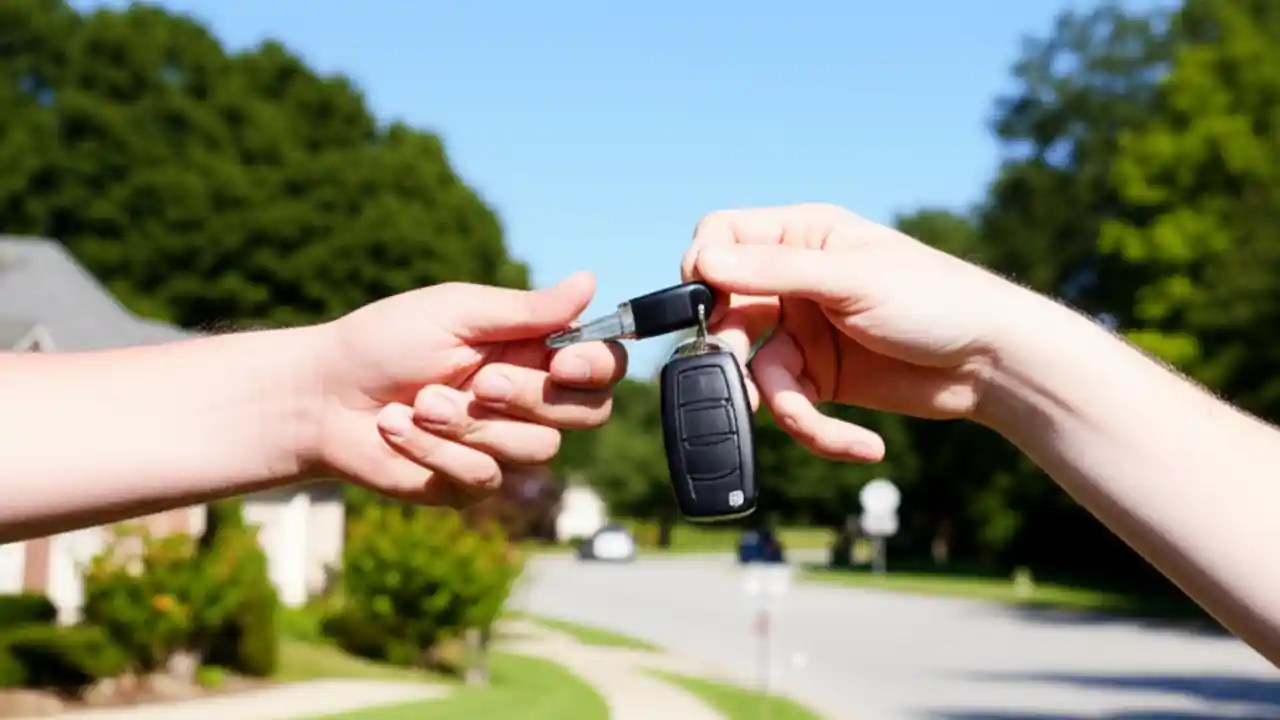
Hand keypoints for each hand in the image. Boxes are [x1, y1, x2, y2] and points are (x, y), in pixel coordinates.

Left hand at [306, 271, 624, 505]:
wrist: (320, 397)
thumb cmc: (383, 342)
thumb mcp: (455, 312)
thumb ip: (526, 308)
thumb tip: (590, 281)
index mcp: (531, 350)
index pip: (602, 365)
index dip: (596, 368)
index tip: (561, 364)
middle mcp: (527, 400)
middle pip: (590, 413)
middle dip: (533, 399)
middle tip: (482, 382)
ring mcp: (502, 445)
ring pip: (538, 450)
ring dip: (472, 425)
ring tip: (419, 403)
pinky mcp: (471, 484)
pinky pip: (487, 478)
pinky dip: (437, 450)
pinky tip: (398, 429)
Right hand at [681, 203, 1034, 462]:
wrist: (994, 363)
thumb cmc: (936, 300)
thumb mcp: (851, 280)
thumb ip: (774, 271)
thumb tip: (702, 262)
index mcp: (802, 237)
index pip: (723, 237)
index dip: (704, 266)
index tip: (705, 301)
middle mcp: (795, 282)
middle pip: (725, 311)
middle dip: (730, 347)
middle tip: (736, 367)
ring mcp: (805, 332)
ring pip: (755, 370)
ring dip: (780, 403)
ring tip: (810, 423)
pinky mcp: (821, 381)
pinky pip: (792, 408)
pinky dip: (817, 432)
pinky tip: (862, 444)